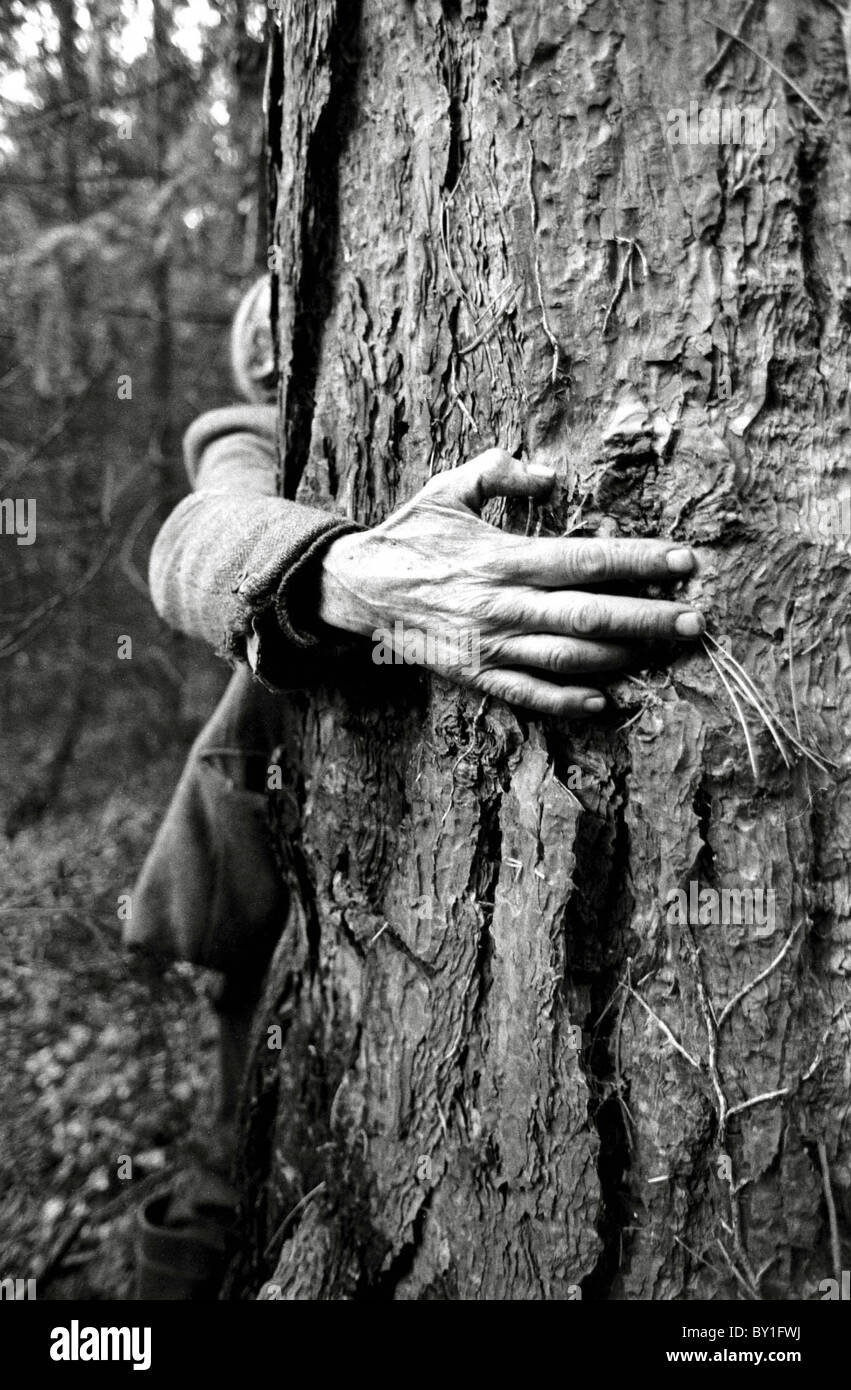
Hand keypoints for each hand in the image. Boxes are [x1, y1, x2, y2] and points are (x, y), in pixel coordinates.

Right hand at [317, 448, 703, 716]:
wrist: (356, 588)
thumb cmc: (411, 533)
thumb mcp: (450, 487)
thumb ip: (501, 472)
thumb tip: (553, 476)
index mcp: (502, 557)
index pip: (584, 559)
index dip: (638, 561)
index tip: (685, 561)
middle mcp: (501, 605)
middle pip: (588, 614)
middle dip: (648, 619)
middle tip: (697, 621)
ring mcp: (489, 646)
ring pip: (567, 658)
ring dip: (622, 659)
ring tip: (667, 657)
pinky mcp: (476, 675)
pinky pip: (528, 695)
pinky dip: (567, 703)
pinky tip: (606, 702)